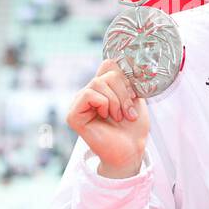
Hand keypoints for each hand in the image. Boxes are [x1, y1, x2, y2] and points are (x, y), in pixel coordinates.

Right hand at [66, 59, 148, 177]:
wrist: (132, 149)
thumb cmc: (133, 127)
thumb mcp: (134, 97)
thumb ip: (124, 79)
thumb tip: (113, 60)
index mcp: (102, 89)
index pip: (108, 65)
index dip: (125, 76)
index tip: (135, 94)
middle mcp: (88, 94)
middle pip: (106, 74)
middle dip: (124, 92)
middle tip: (129, 111)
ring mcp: (79, 104)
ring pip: (98, 83)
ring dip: (116, 100)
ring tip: (120, 116)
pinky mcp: (74, 115)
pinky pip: (88, 94)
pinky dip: (104, 104)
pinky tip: (107, 116)